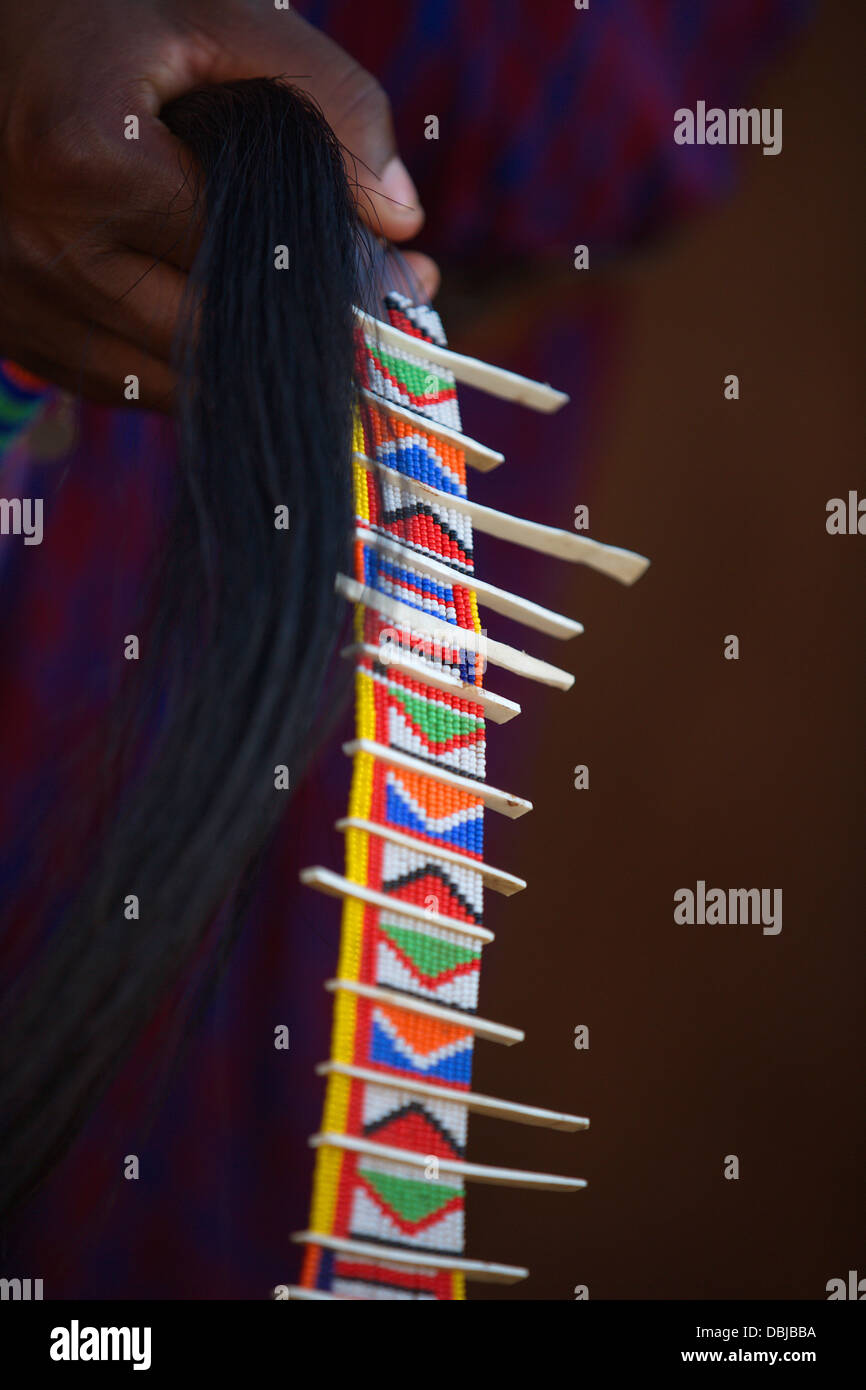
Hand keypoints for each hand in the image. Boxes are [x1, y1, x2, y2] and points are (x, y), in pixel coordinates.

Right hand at [0, 0, 437, 408]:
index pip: (252, 258)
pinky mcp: (12, 332)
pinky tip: (224, 331)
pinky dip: (184, 369)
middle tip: (383, 326)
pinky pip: (121, 385)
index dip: (338, 276)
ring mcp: (20, 304)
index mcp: (89, 165)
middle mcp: (47, 253)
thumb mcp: (210, 22)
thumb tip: (402, 220)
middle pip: (217, 337)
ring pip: (172, 384)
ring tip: (310, 329)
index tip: (408, 287)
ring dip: (248, 368)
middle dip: (308, 337)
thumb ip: (323, 99)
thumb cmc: (89, 16)